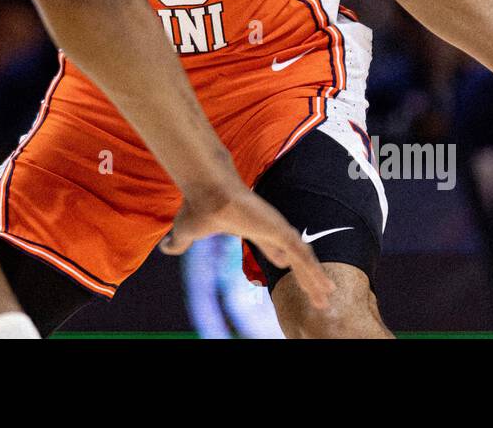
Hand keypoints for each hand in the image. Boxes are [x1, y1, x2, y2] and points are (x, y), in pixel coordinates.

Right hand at [160, 183, 335, 309]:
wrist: (206, 192)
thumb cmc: (198, 207)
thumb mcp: (186, 232)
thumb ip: (179, 242)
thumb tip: (165, 249)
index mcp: (251, 226)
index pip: (272, 244)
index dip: (280, 256)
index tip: (286, 267)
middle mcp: (269, 227)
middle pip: (292, 254)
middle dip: (304, 274)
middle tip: (315, 291)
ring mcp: (278, 228)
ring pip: (303, 259)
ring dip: (315, 279)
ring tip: (326, 299)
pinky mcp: (281, 231)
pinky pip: (304, 257)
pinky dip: (315, 273)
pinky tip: (325, 288)